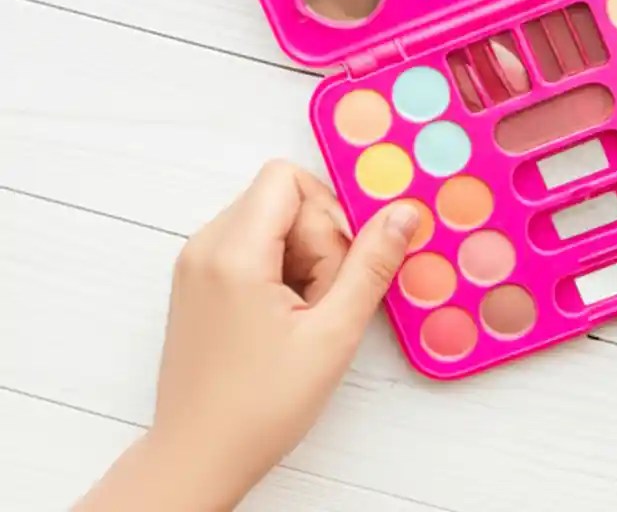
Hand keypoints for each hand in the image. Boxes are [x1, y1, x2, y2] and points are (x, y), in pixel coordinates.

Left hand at [77, 161, 419, 510]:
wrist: (199, 456)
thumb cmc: (260, 406)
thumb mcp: (334, 334)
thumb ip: (372, 265)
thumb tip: (402, 213)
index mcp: (232, 252)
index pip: (287, 178)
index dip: (327, 211)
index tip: (340, 264)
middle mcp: (204, 247)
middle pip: (280, 200)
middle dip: (317, 240)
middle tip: (323, 301)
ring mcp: (195, 266)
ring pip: (268, 224)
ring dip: (301, 258)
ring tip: (304, 316)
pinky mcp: (197, 285)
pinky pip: (249, 249)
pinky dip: (278, 272)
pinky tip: (286, 320)